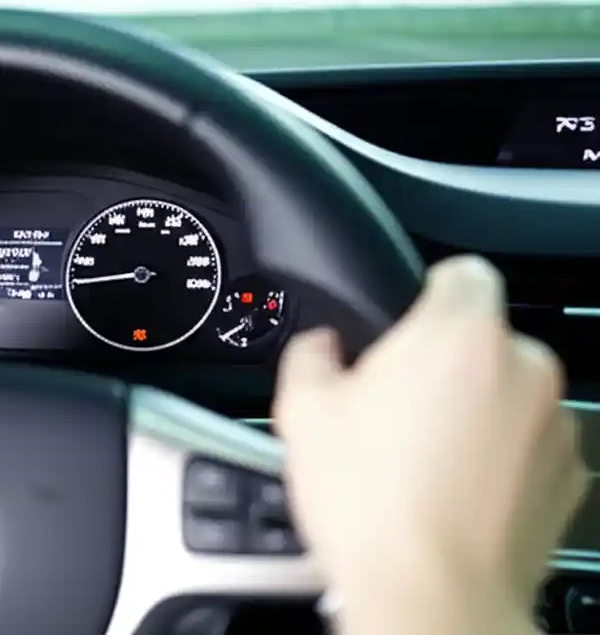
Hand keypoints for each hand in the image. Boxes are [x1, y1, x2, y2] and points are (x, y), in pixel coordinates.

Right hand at [274, 256, 587, 633]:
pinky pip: (526, 447)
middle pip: (481, 341)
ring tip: (417, 463)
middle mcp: (524, 369)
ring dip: (471, 414)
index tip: (406, 324)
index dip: (426, 293)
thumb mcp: (302, 412)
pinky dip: (495, 460)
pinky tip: (447, 493)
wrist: (431, 597)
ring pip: (506, 395)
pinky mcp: (566, 478)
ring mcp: (555, 426)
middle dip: (441, 366)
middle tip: (392, 410)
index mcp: (460, 333)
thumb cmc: (373, 506)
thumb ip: (312, 354)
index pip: (462, 271)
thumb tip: (320, 349)